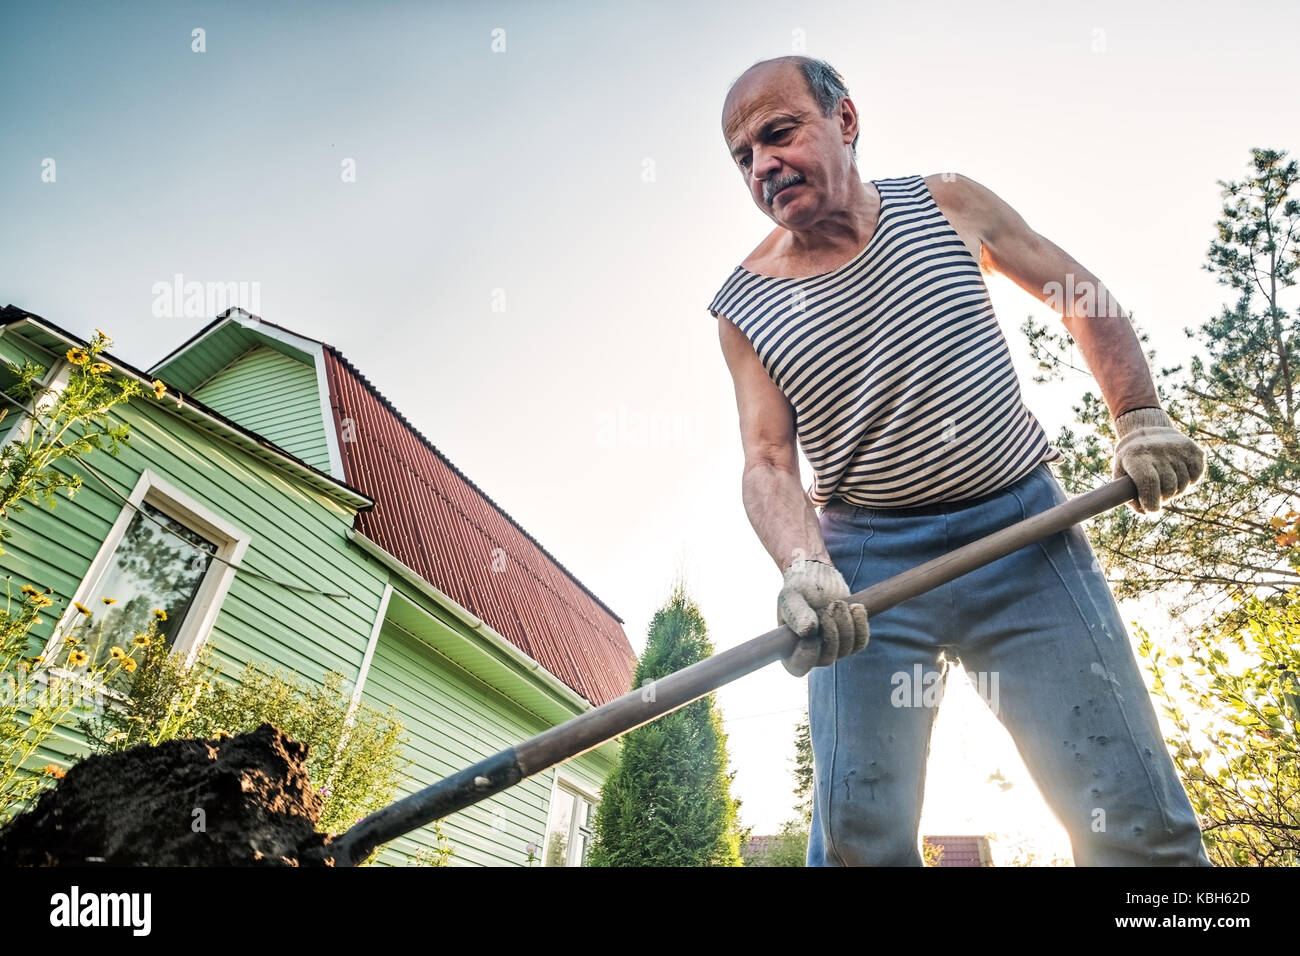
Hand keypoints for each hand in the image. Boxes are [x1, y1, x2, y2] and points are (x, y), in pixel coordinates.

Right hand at [776, 558, 868, 677]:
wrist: (819, 575)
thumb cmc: (799, 588)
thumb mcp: (792, 597)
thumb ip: (795, 614)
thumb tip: (808, 632)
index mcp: (789, 647)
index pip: (798, 667)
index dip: (807, 657)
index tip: (812, 636)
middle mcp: (811, 653)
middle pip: (827, 659)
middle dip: (831, 631)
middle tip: (830, 607)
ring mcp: (831, 649)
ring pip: (846, 650)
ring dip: (845, 624)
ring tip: (838, 603)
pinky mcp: (849, 641)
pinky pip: (860, 643)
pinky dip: (860, 625)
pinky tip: (856, 607)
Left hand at [1111, 407, 1205, 513]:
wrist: (1146, 431)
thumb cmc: (1131, 460)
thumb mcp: (1120, 473)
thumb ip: (1127, 495)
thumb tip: (1145, 511)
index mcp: (1135, 456)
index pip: (1148, 482)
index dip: (1151, 501)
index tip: (1151, 509)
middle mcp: (1158, 450)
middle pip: (1168, 485)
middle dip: (1163, 498)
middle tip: (1157, 497)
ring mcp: (1177, 448)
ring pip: (1184, 482)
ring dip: (1176, 490)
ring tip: (1166, 484)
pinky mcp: (1192, 448)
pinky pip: (1197, 474)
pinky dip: (1190, 480)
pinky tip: (1179, 475)